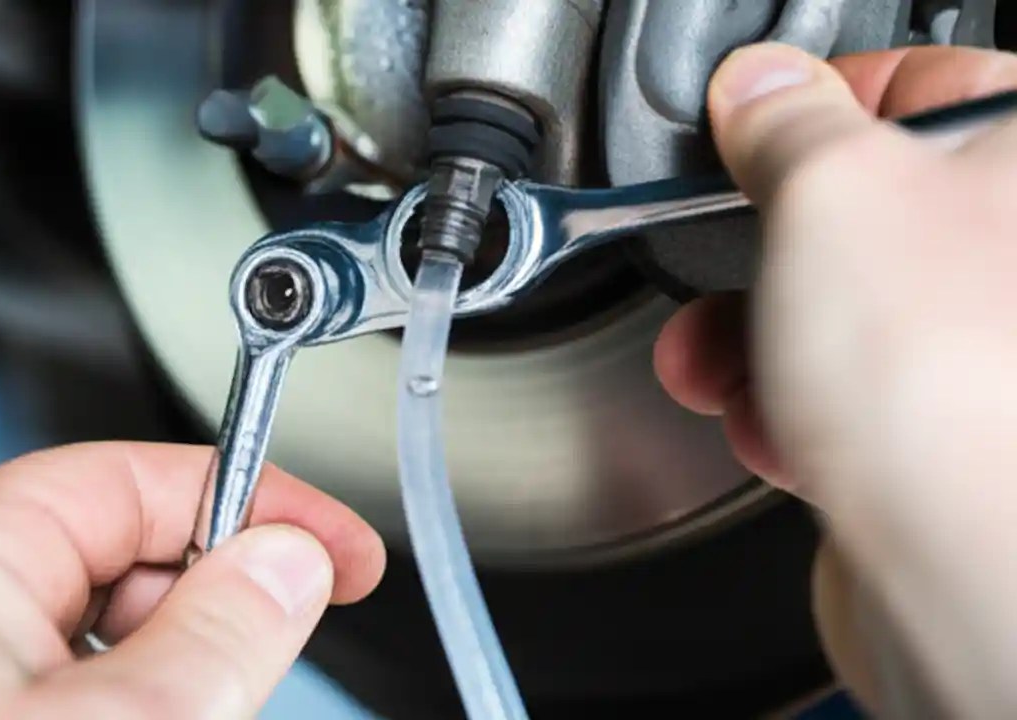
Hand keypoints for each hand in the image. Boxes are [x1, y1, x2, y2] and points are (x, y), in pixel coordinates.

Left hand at [0, 443, 385, 718]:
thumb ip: (222, 632)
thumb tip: (290, 561)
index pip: (132, 479)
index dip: (253, 503)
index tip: (333, 550)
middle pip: (121, 560)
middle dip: (210, 606)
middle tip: (263, 662)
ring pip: (99, 641)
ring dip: (170, 678)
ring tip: (192, 715)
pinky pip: (58, 695)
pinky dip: (122, 712)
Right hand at [654, 44, 1016, 714]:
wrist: (972, 579)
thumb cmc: (954, 386)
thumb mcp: (831, 193)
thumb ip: (786, 122)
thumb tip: (758, 84)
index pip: (920, 84)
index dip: (819, 98)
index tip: (749, 126)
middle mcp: (1014, 259)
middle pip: (865, 211)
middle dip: (761, 244)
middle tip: (719, 249)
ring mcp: (984, 353)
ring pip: (839, 312)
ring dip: (751, 337)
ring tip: (716, 360)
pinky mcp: (942, 436)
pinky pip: (839, 394)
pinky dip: (783, 407)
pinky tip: (766, 425)